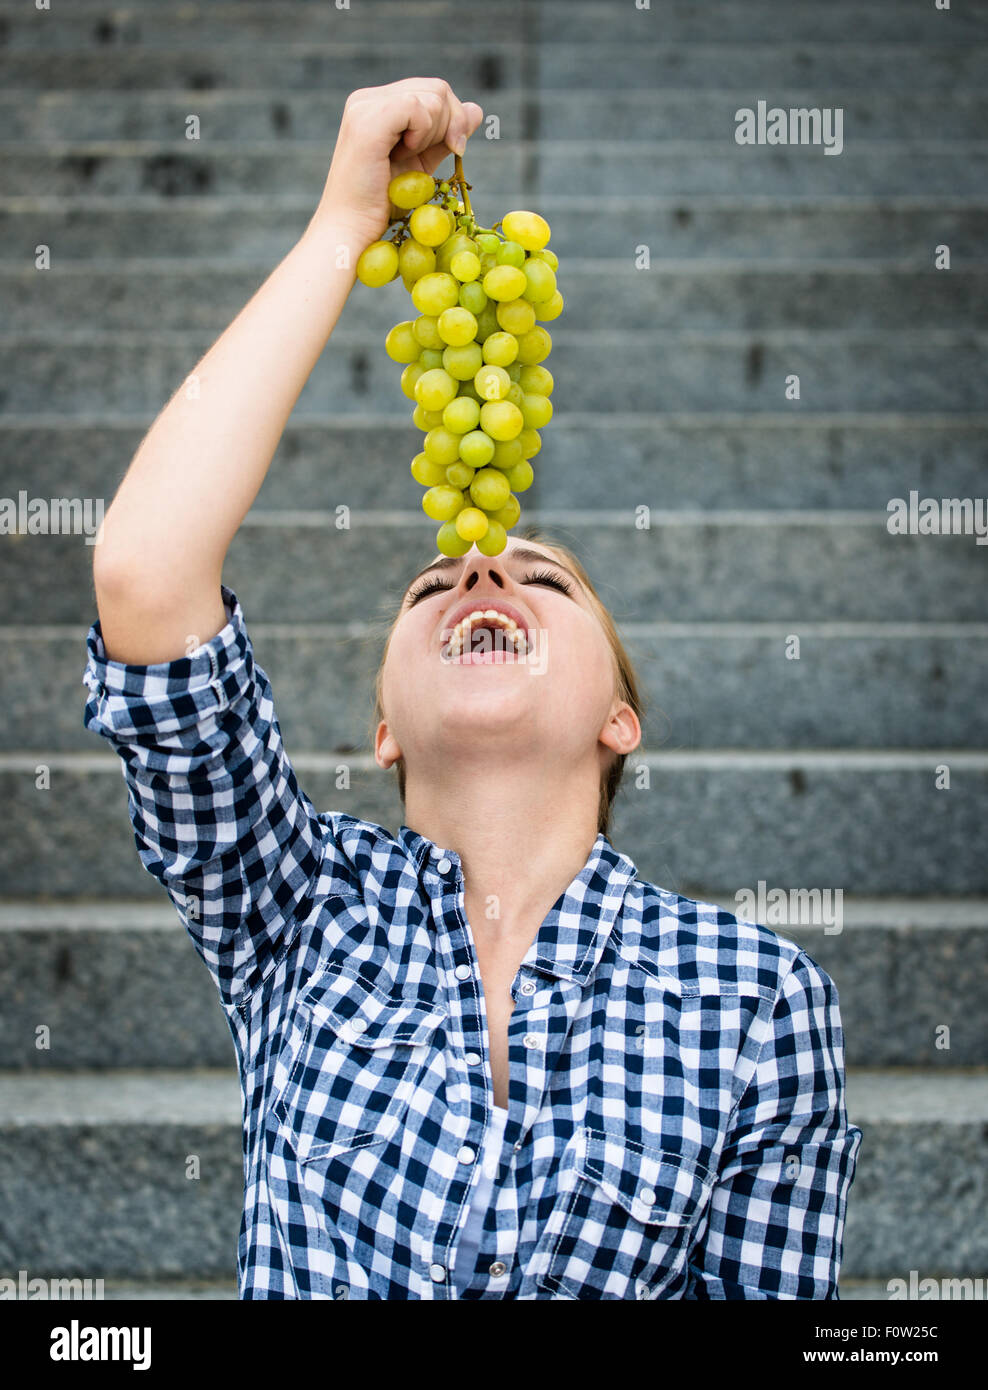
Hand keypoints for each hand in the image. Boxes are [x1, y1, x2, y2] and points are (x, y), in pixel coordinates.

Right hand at [311, 77, 483, 252]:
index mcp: (377, 105)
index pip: (433, 90)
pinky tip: (406, 153)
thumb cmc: (381, 204)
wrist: (351, 229)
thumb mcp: (420, 165)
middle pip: (438, 89)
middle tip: (426, 158)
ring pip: (433, 97)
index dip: (454, 119)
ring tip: (408, 158)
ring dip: (435, 135)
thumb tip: (477, 110)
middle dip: (450, 126)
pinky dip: (424, 134)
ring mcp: (365, 106)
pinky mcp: (368, 120)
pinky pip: (418, 107)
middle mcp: (368, 99)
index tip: (453, 150)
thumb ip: (445, 137)